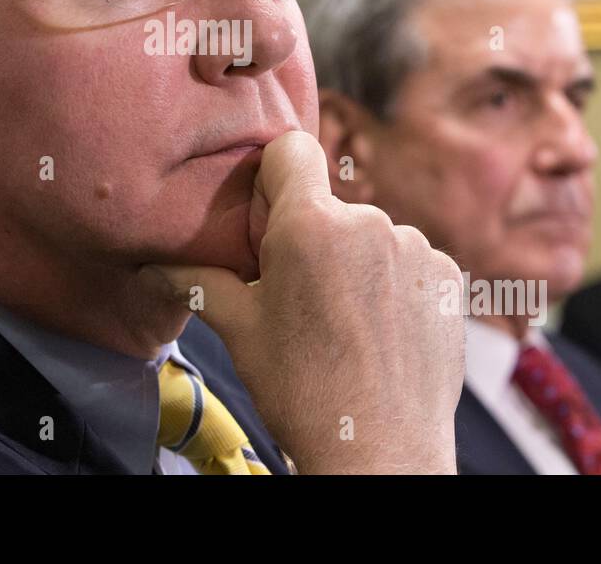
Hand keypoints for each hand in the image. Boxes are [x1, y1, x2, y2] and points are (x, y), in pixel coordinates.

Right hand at [144, 130, 464, 473]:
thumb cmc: (305, 393)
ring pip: (370, 235)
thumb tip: (153, 267)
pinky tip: (379, 330)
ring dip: (356, 263)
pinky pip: (410, 261)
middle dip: (312, 236)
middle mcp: (368, 223)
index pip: (290, 150)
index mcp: (310, 226)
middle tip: (297, 293)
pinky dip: (394, 285)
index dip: (273, 177)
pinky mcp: (447, 276)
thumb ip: (199, 282)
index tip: (267, 218)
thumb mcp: (239, 332)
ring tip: (343, 322)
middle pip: (328, 203)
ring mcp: (414, 249)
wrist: (379, 451)